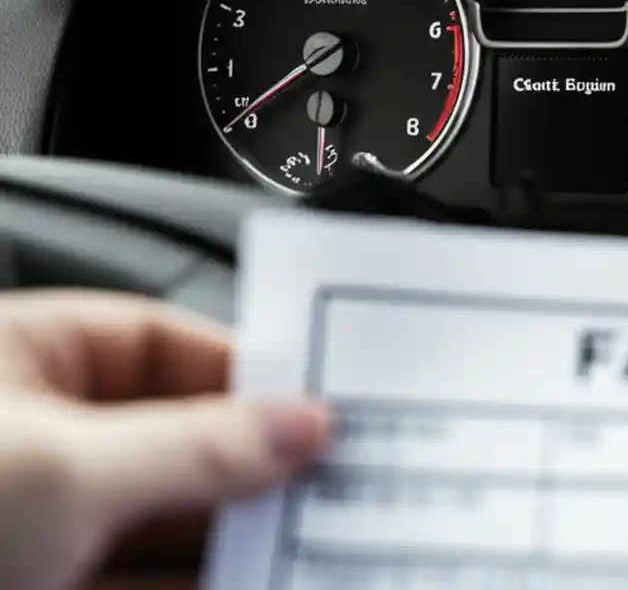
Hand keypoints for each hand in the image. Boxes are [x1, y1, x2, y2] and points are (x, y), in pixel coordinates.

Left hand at [0, 290, 329, 589]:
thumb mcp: (68, 472)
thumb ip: (196, 448)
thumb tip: (298, 426)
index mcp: (17, 358)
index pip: (156, 341)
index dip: (238, 368)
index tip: (309, 402)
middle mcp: (28, 429)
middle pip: (172, 431)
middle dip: (245, 459)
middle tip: (317, 477)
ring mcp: (33, 511)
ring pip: (160, 509)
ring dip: (228, 529)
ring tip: (297, 539)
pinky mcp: (43, 577)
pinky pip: (142, 572)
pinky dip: (196, 578)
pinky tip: (247, 581)